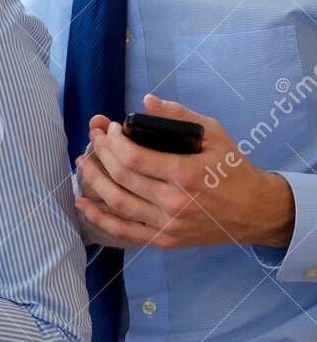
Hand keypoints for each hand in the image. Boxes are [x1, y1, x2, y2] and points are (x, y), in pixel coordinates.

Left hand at [75, 95, 295, 248]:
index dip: (113, 141)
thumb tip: (146, 101)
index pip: (133, 158)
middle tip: (92, 139)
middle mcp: (174, 203)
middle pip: (122, 178)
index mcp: (186, 174)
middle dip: (100, 154)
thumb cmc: (235, 170)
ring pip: (117, 204)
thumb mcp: (214, 135)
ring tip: (82, 163)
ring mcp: (168, 225)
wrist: (258, 212)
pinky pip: (125, 231)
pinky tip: (82, 203)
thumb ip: (179, 116)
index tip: (109, 129)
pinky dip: (99, 218)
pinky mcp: (165, 240)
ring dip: (94, 181)